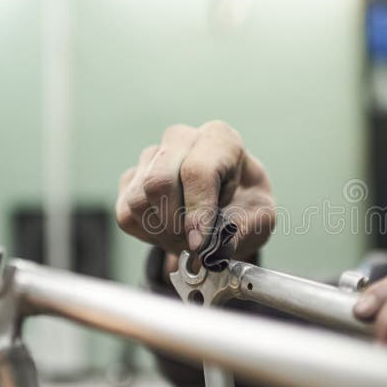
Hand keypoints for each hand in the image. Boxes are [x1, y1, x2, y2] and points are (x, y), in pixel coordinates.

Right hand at [116, 121, 274, 259]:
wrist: (229, 208)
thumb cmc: (246, 205)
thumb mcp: (260, 218)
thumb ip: (244, 230)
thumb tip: (212, 247)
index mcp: (219, 139)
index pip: (198, 171)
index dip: (197, 212)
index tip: (200, 243)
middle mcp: (181, 139)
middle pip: (159, 182)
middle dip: (176, 225)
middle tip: (194, 245)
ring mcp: (152, 156)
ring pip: (139, 200)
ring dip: (163, 233)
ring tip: (187, 238)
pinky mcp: (131, 179)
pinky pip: (126, 213)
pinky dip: (147, 234)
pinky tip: (170, 232)